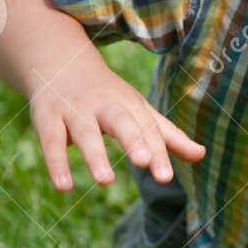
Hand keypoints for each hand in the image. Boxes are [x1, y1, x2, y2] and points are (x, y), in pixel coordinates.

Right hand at [25, 57, 204, 190]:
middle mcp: (104, 106)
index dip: (158, 151)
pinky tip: (63, 186)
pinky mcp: (47, 117)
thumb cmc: (107, 94)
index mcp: (130, 105)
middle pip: (121, 121)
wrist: (58, 60)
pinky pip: (50, 140)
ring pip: (85, 132)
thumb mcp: (138, 111)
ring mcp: (74, 110)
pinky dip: (56, 163)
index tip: (166, 177)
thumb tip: (201, 154)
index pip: (148, 128)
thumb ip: (167, 135)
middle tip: (144, 162)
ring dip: (95, 155)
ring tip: (106, 181)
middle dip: (133, 139)